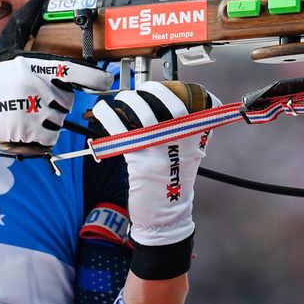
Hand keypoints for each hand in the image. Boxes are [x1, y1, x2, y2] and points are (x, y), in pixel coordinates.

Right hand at [0, 0, 111, 150]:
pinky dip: (41, 138)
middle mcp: (37, 85)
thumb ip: (26, 23)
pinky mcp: (27, 130)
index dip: (95, 78)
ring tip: (24, 112)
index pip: (76, 71)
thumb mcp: (6, 45)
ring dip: (47, 121)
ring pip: (59, 120)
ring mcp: (33, 108)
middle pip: (68, 99)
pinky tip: (25, 129)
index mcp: (35, 64)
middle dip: (55, 102)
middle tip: (31, 99)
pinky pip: (49, 138)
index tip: (104, 81)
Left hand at [92, 81, 215, 246]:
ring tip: (123, 98)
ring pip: (145, 113)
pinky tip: (102, 110)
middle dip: (154, 89)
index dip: (183, 90)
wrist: (165, 217)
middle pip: (172, 104)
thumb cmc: (172, 184)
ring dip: (129, 99)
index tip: (167, 86)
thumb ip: (181, 132)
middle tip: (143, 89)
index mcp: (197, 139)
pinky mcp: (141, 162)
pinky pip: (121, 130)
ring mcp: (162, 152)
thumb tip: (156, 105)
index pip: (201, 104)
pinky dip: (108, 116)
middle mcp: (183, 143)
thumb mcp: (187, 155)